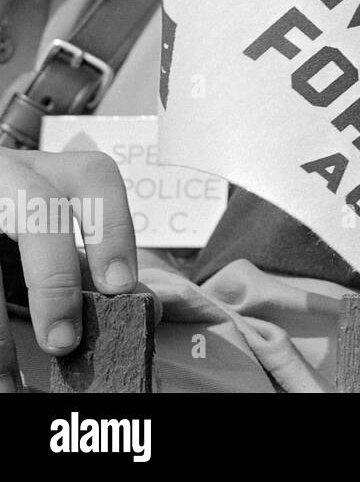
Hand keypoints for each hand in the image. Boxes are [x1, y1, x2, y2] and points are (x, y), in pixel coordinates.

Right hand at [0, 149, 136, 391]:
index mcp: (49, 173)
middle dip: (54, 277)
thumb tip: (147, 310)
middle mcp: (9, 174)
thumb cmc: (15, 224)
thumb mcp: (53, 234)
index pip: (94, 178)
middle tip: (63, 341)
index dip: (112, 229)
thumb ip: (96, 266)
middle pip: (39, 209)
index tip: (119, 287)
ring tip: (7, 385)